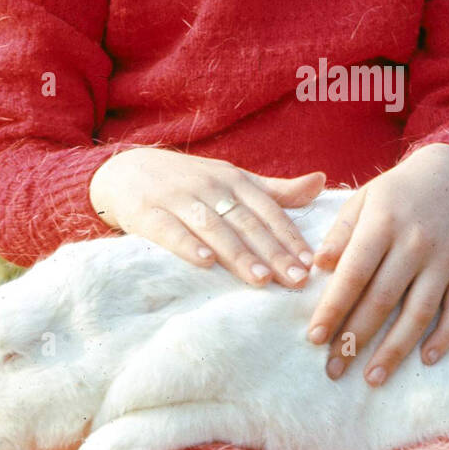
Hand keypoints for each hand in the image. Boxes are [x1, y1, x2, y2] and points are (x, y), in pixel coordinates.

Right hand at [88, 147, 324, 288]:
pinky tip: (205, 263)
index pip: (268, 210)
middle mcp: (210, 186)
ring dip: (238, 253)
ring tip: (261, 279)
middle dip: (273, 252)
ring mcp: (178, 198)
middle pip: (246, 222)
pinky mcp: (147, 212)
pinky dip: (187, 246)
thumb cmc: (190, 182)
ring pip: (214, 227)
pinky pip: (170, 230)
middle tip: (295, 280)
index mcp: (234, 180)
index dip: (290, 237)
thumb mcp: (233, 180)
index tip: (310, 264)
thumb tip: (322, 182)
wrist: (127, 170)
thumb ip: (276, 190)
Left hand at [306, 143, 448, 386]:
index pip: (354, 274)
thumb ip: (340, 233)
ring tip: (372, 377)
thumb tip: (317, 268)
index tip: (314, 338)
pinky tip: (426, 359)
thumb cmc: (397, 192)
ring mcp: (444, 259)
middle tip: (333, 368)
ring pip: (419, 313)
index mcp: (384, 223)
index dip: (333, 308)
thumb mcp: (363, 199)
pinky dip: (446, 337)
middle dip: (355, 338)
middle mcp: (415, 243)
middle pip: (383, 300)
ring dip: (395, 350)